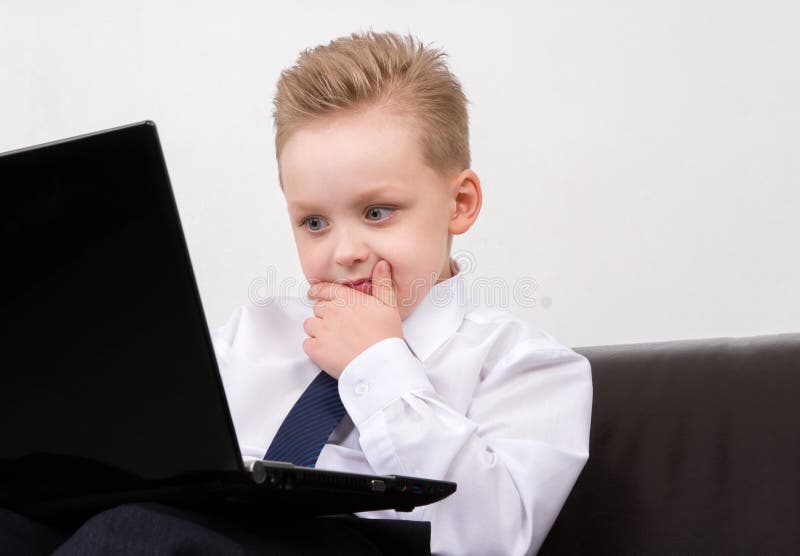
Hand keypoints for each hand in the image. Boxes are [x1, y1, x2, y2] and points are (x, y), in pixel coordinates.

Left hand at [303, 260, 402, 378]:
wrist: (379, 365)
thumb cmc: (386, 337)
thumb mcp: (389, 306)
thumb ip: (383, 284)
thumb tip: (381, 264)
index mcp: (347, 299)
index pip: (324, 289)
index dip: (318, 292)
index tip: (314, 295)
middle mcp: (331, 311)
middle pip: (317, 308)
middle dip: (325, 316)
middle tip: (339, 327)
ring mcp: (322, 330)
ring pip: (310, 325)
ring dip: (318, 331)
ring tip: (334, 340)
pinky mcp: (316, 349)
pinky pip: (307, 344)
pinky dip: (315, 348)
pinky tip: (329, 352)